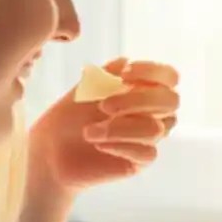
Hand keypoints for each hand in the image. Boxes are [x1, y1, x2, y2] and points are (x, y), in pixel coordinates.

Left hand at [27, 58, 180, 201]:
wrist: (50, 153)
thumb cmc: (67, 120)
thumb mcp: (84, 90)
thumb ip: (106, 75)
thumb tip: (125, 60)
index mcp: (141, 91)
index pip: (168, 77)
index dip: (153, 72)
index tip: (124, 74)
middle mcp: (151, 114)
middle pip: (171, 101)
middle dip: (138, 100)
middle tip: (103, 106)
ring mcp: (148, 138)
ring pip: (155, 128)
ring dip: (119, 127)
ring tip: (89, 132)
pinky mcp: (140, 162)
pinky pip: (148, 152)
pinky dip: (120, 145)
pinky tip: (98, 144)